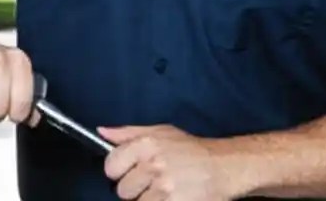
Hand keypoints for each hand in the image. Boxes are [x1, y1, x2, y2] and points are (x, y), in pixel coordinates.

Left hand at [99, 124, 230, 200]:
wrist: (224, 168)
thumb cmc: (191, 150)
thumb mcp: (160, 133)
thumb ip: (128, 134)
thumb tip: (102, 132)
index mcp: (147, 145)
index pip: (111, 166)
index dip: (117, 171)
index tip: (127, 172)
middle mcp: (154, 166)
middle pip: (123, 190)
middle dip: (134, 188)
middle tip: (150, 182)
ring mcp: (164, 189)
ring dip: (148, 200)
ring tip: (163, 191)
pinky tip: (171, 197)